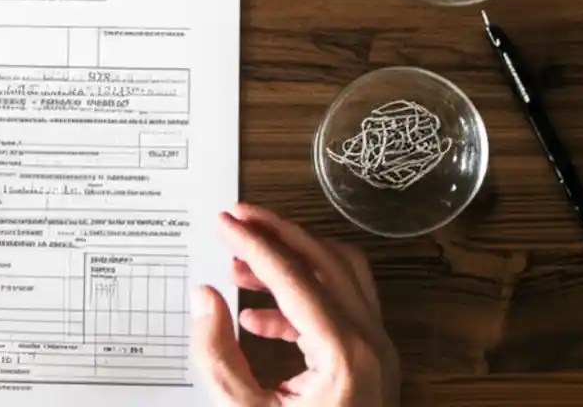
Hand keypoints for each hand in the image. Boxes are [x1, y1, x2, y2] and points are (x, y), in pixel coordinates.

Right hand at [191, 204, 398, 406]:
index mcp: (344, 356)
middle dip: (278, 233)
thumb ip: (219, 358)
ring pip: (341, 277)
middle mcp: (370, 345)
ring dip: (292, 262)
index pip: (294, 279)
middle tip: (239, 218)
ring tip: (240, 268)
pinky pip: (340, 309)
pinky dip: (301, 298)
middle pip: (327, 261)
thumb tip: (206, 298)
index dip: (254, 244)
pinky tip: (257, 317)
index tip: (225, 222)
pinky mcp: (370, 364)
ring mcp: (377, 353)